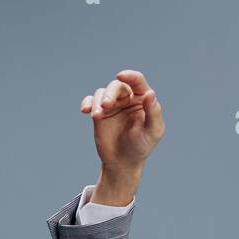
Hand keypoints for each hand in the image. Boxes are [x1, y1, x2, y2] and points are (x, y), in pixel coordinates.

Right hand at [79, 69, 163, 198]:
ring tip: (96, 116)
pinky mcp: (99, 113)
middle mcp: (127, 99)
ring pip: (102, 93)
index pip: (137, 81)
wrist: (122, 163)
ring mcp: (112, 106)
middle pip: (116, 86)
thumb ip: (153, 112)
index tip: (121, 75)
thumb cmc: (141, 147)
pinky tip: (85, 110)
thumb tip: (150, 93)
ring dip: (97, 101)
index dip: (130, 75)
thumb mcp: (152, 131)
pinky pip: (91, 101)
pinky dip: (87, 102)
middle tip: (106, 106)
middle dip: (110, 93)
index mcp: (142, 99)